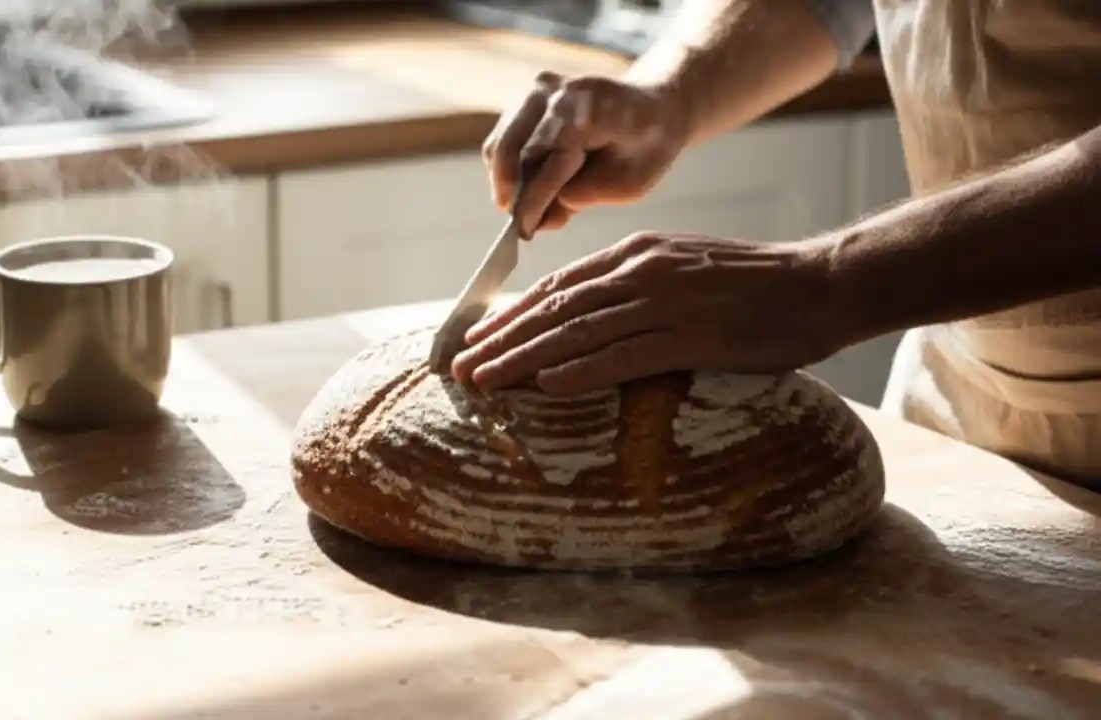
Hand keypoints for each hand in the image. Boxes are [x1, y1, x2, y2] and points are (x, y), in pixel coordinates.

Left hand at [451, 233, 841, 394]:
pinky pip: (624, 356)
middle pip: (554, 309)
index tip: (476, 339)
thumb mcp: (684, 266)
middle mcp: (641, 272)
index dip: (510, 314)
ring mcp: (665, 303)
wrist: (822, 283)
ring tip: (484, 381)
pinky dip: (580, 371)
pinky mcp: (692, 336)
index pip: (557, 287)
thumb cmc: (755, 284)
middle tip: (459, 367)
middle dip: (501, 339)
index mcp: (637, 254)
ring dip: (523, 359)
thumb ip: (636, 283)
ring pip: (576, 333)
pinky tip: (546, 386)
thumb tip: (590, 311)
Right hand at [482, 71, 688, 236]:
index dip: (532, 199)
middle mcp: (558, 90)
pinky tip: (535, 186)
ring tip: (532, 206)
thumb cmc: (647, 147)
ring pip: (501, 144)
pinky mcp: (529, 96)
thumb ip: (588, 195)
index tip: (524, 231)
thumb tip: (543, 212)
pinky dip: (511, 169)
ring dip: (508, 183)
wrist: (654, 105)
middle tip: (521, 225)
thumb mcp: (632, 183)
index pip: (544, 157)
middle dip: (512, 193)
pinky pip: (504, 139)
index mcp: (590, 108)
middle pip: (511, 148)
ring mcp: (540, 88)